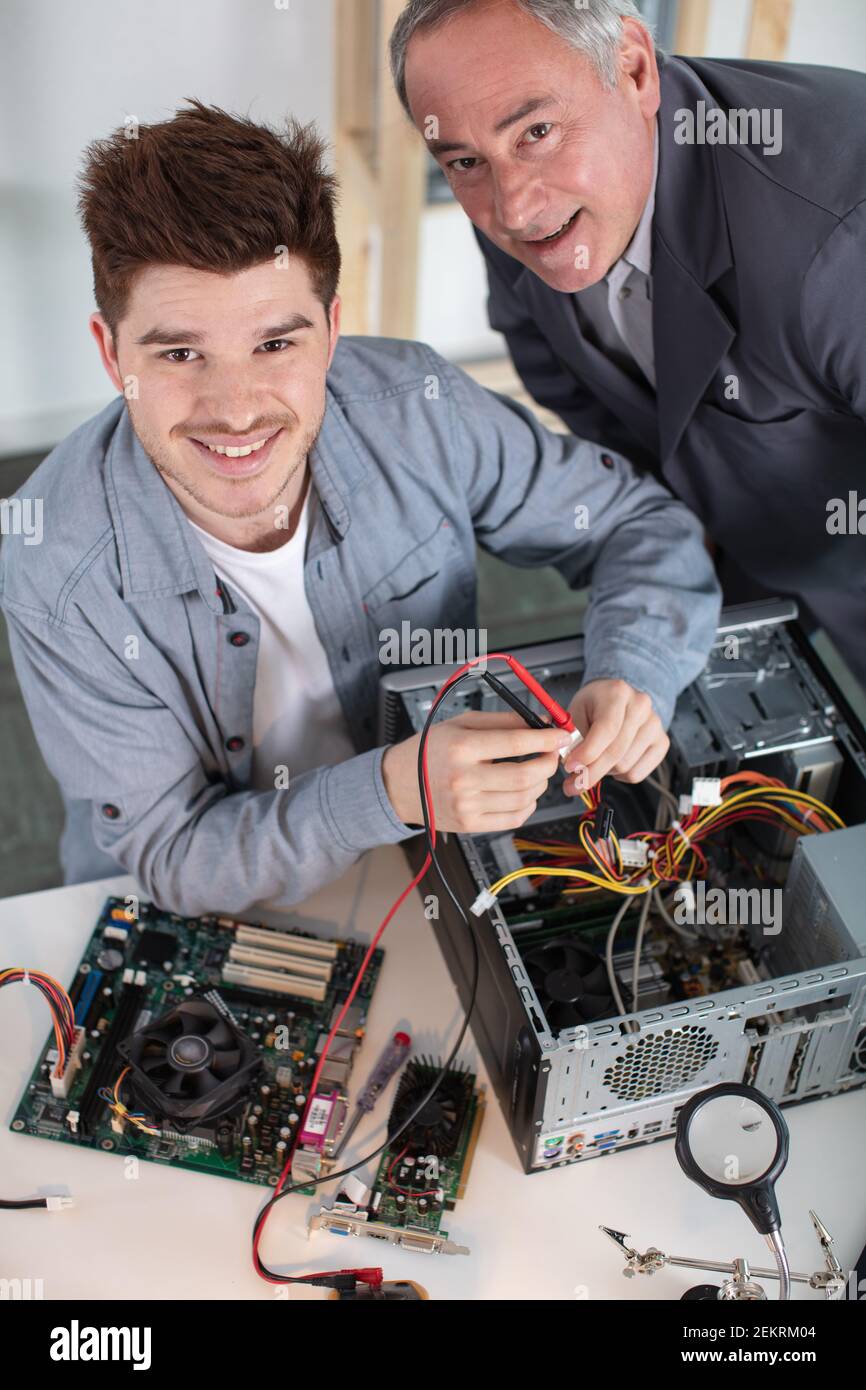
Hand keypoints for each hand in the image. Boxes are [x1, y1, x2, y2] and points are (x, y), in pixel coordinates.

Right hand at [382, 710, 570, 832]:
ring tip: (538, 772)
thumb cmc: (430, 750)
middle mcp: (464, 779)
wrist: (399, 784)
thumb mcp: (461, 724)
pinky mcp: (470, 824)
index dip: (546, 739)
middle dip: (548, 763)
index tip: (560, 734)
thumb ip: (502, 721)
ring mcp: (467, 805)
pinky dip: (529, 805)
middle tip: (552, 754)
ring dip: (541, 784)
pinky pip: (514, 818)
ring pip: (523, 798)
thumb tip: (540, 722)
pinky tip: (525, 793)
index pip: (516, 743)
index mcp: (462, 748)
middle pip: (524, 775)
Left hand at [562, 679, 667, 794]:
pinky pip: (637, 774)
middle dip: (590, 772)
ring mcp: (655, 724)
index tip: (570, 767)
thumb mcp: (575, 712)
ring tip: (596, 760)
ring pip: (625, 766)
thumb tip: (574, 767)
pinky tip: (612, 762)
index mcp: (618, 692)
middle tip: (572, 783)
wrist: (616, 699)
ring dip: (604, 771)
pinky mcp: (662, 742)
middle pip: (616, 752)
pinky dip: (619, 776)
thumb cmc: (593, 706)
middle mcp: (641, 706)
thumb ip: (573, 738)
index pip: (606, 730)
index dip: (587, 753)